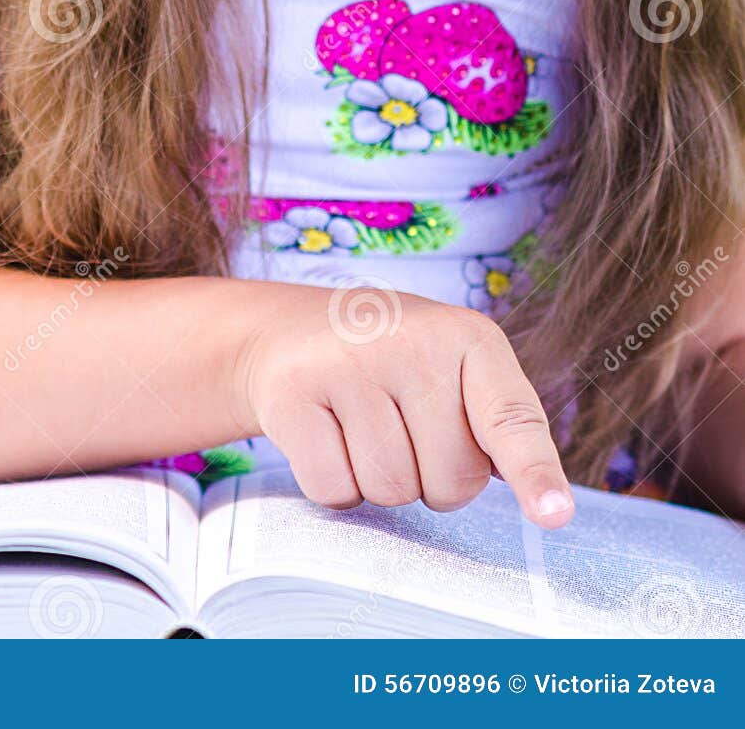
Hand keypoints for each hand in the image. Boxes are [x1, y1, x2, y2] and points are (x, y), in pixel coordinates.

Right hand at [233, 284, 574, 527]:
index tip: (554, 515)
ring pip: (391, 491)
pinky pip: (335, 490)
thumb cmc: (394, 364)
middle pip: (451, 479)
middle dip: (431, 478)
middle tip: (403, 429)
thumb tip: (546, 503)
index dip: (534, 471)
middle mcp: (411, 340)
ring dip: (381, 483)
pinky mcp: (293, 391)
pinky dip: (336, 484)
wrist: (291, 330)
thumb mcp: (454, 369)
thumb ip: (498, 424)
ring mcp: (348, 362)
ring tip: (362, 428)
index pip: (510, 417)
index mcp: (468, 337)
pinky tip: (327, 435)